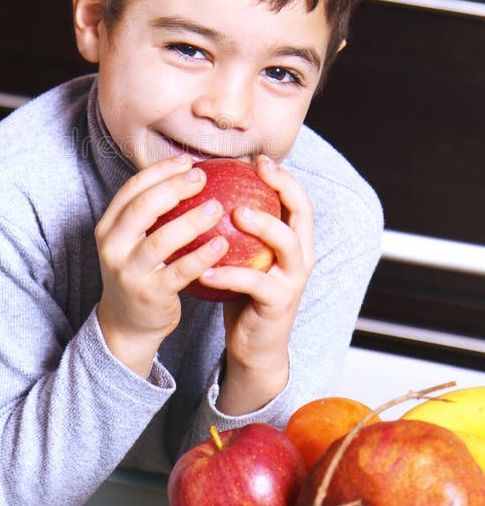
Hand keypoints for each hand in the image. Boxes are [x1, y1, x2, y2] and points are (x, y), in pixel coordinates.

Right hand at [95, 154, 229, 377]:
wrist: (127, 324)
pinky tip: (222, 244)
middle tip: (202, 177)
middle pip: (143, 207)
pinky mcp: (149, 294)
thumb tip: (192, 171)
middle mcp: (113, 247)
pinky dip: (202, 256)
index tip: (188, 161)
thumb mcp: (134, 240)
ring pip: (161, 240)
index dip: (160, 171)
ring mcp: (129, 272)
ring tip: (217, 207)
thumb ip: (153, 212)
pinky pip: (179, 271)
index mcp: (109, 227)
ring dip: (191, 220)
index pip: (132, 189)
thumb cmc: (141, 271)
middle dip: (174, 187)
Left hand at [198, 154, 314, 414]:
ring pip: (287, 244)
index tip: (258, 159)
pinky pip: (254, 283)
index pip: (297, 200)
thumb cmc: (242, 294)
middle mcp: (300, 257)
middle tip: (255, 173)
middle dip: (283, 188)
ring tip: (235, 212)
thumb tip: (204, 191)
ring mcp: (292, 280)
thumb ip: (234, 229)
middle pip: (302, 213)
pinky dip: (229, 275)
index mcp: (293, 241)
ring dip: (262, 224)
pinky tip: (204, 270)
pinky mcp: (279, 304)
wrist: (253, 346)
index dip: (283, 176)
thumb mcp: (242, 256)